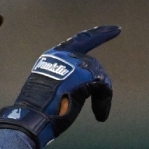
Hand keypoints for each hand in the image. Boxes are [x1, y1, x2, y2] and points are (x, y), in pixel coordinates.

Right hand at [0, 25, 118, 148]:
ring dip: (101, 96)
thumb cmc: (38, 111)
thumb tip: (87, 86)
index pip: (79, 41)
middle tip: (103, 104)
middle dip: (101, 82)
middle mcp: (62, 55)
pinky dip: (103, 102)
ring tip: (97, 113)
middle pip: (92, 63)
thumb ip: (66, 80)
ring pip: (98, 74)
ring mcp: (72, 63)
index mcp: (51, 57)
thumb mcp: (50, 88)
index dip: (99, 34)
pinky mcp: (84, 75)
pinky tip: (100, 116)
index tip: (116, 29)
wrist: (32, 118)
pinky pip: (104, 85)